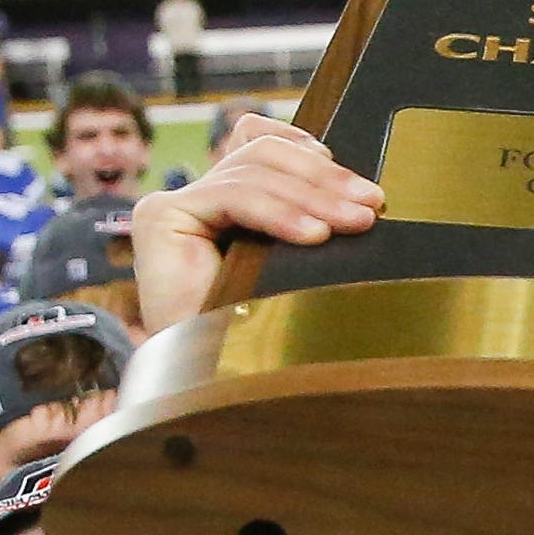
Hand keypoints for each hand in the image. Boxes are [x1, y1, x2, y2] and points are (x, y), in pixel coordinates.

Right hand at [128, 111, 380, 336]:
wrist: (214, 388)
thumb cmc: (260, 339)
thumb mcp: (297, 267)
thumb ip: (308, 223)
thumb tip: (360, 195)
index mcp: (223, 205)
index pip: (262, 146)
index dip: (307, 150)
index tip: (355, 183)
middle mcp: (194, 199)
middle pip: (263, 155)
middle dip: (324, 178)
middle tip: (372, 205)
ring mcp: (174, 206)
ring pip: (253, 171)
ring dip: (314, 196)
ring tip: (355, 223)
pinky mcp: (161, 217)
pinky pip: (232, 196)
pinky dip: (278, 213)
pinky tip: (313, 236)